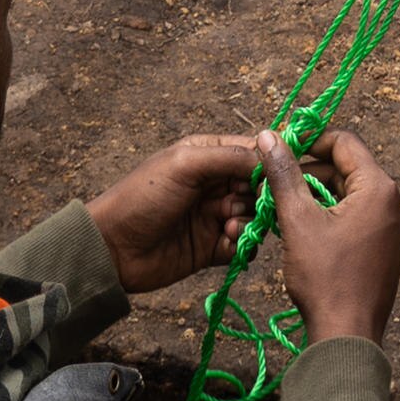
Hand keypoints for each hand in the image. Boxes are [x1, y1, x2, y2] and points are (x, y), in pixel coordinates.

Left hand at [85, 134, 267, 294]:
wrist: (114, 248)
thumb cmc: (143, 197)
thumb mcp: (185, 165)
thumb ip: (229, 156)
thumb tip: (271, 152)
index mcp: (208, 155)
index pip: (253, 152)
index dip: (271, 162)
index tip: (285, 174)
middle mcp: (215, 184)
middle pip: (259, 187)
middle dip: (262, 196)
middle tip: (250, 204)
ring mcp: (214, 216)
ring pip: (254, 216)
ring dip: (248, 220)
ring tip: (227, 224)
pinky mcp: (213, 247)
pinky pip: (243, 245)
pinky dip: (242, 244)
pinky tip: (225, 241)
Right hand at [255, 131, 399, 349]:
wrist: (347, 337)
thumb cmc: (325, 278)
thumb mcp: (298, 220)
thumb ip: (284, 174)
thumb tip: (269, 136)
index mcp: (380, 190)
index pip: (344, 143)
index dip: (309, 140)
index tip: (280, 149)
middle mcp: (395, 205)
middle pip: (348, 169)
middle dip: (310, 173)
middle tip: (275, 183)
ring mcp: (394, 231)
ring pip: (351, 196)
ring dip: (318, 196)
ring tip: (284, 209)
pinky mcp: (387, 252)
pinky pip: (358, 220)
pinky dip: (332, 217)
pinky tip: (304, 231)